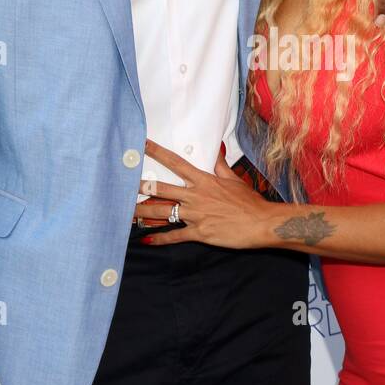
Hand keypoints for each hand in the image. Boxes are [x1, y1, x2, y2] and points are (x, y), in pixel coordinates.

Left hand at [135, 140, 269, 247]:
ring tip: (127, 213)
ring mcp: (195, 214)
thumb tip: (217, 149)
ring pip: (163, 212)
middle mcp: (195, 195)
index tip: (142, 144)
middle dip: (140, 187)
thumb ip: (220, 166)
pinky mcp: (199, 232)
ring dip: (143, 213)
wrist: (261, 222)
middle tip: (122, 183)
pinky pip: (175, 235)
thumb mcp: (234, 180)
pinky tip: (146, 240)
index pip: (176, 163)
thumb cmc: (249, 202)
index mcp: (203, 180)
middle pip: (162, 189)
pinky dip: (160, 239)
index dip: (157, 152)